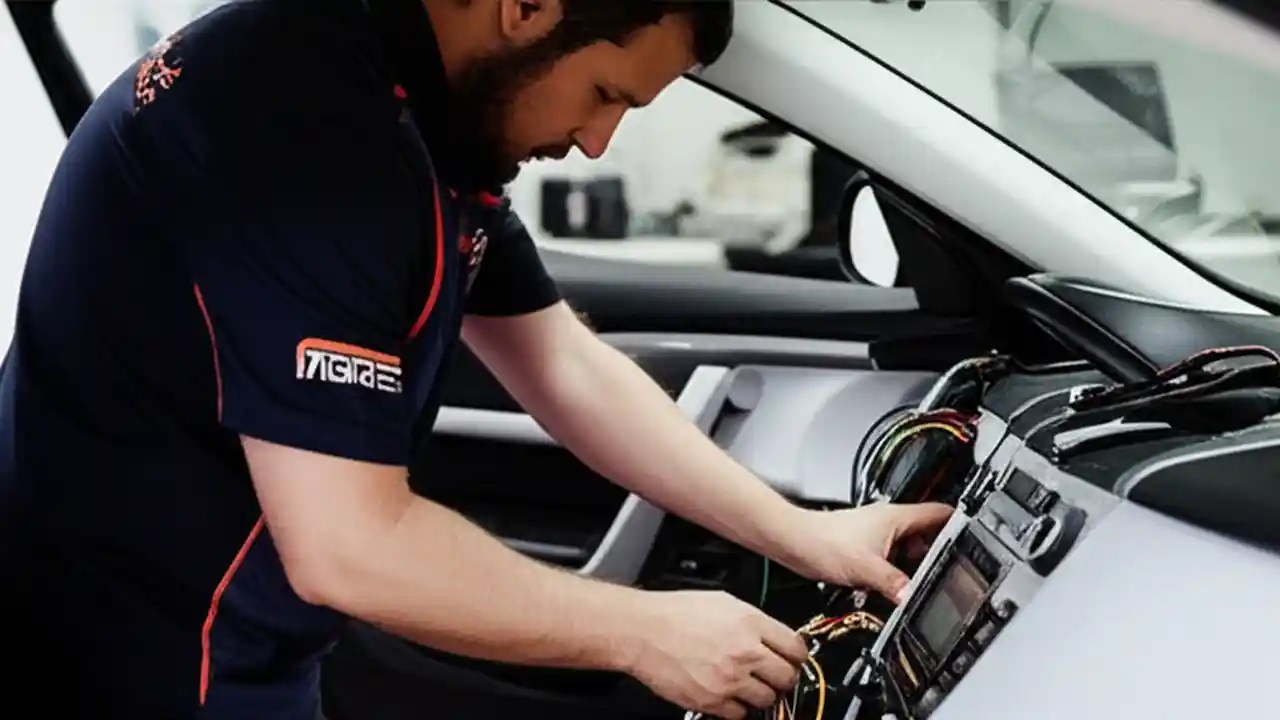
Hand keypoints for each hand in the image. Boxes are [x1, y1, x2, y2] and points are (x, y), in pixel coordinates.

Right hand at [623, 589, 808, 719]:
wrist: (642, 631)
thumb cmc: (675, 613)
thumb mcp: (723, 601)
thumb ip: (753, 620)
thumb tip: (774, 636)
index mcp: (750, 623)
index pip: (796, 648)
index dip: (796, 656)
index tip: (792, 659)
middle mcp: (745, 651)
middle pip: (786, 676)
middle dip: (782, 677)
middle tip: (772, 674)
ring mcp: (730, 679)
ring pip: (767, 699)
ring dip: (761, 694)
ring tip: (746, 684)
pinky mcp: (712, 700)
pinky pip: (740, 714)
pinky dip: (737, 707)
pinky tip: (727, 693)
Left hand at [789, 502, 953, 602]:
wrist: (794, 542)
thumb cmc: (822, 542)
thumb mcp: (866, 568)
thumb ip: (894, 584)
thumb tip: (913, 597)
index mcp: (897, 517)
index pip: (941, 513)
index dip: (961, 524)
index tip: (976, 538)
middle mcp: (889, 522)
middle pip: (928, 536)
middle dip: (937, 556)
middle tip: (944, 575)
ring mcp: (878, 534)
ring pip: (909, 550)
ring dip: (914, 568)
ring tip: (915, 584)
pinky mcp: (866, 547)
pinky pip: (892, 559)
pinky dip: (896, 573)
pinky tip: (892, 586)